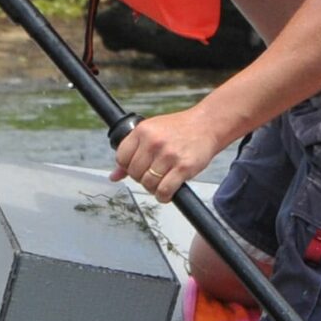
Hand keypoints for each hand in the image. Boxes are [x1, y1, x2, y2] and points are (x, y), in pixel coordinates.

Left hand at [112, 106, 226, 201]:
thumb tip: (114, 176)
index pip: (121, 159)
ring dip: (153, 189)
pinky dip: (163, 196)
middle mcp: (153, 142)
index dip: (128, 168)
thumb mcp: (152, 132)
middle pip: (135, 173)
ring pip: (148, 184)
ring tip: (161, 183)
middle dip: (142, 179)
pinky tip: (167, 192)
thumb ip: (132, 152)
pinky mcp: (183, 167)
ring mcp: (168, 155)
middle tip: (153, 175)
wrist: (207, 124)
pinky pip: (164, 190)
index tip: (139, 168)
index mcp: (142, 131)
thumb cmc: (179, 129)